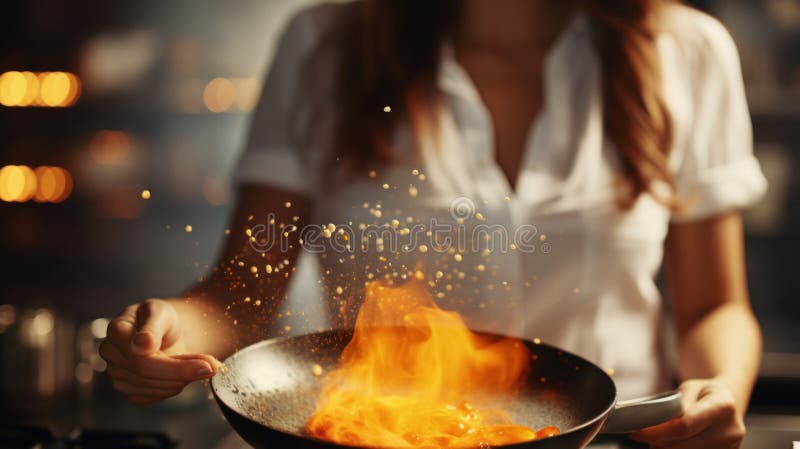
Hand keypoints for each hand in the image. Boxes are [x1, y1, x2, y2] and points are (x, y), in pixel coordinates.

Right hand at [99, 299, 220, 404]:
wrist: (167, 332)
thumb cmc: (163, 318)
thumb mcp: (162, 312)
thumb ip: (153, 326)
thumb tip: (141, 345)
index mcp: (117, 329)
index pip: (142, 358)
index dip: (174, 366)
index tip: (206, 364)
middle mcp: (111, 353)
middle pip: (148, 375)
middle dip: (184, 371)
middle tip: (213, 366)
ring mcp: (117, 373)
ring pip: (154, 388)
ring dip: (181, 379)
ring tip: (195, 363)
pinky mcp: (128, 389)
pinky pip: (153, 397)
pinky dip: (173, 387)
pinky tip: (181, 373)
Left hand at [631, 378, 745, 448]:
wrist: (729, 402)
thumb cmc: (705, 392)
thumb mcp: (690, 387)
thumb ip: (678, 404)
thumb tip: (662, 422)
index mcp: (722, 406)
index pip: (684, 425)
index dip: (658, 432)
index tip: (637, 433)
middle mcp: (730, 430)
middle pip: (683, 446)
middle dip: (658, 442)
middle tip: (645, 435)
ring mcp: (731, 447)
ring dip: (667, 448)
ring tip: (659, 438)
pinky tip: (672, 443)